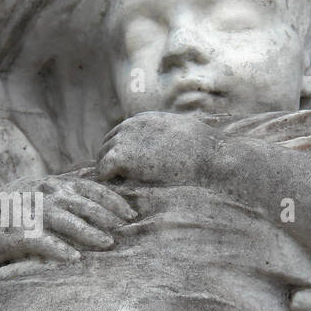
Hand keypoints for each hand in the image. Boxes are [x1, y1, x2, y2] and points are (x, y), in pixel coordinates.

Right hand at [0, 173, 135, 263]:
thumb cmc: (19, 204)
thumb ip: (69, 180)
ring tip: (107, 244)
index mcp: (56, 185)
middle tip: (124, 231)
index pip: (90, 189)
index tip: (131, 214)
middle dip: (106, 218)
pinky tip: (74, 258)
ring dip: (88, 232)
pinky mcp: (17, 234)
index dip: (113, 201)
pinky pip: (41, 241)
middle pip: (82, 205)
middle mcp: (46, 196)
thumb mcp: (43, 186)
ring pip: (64, 221)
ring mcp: (31, 213)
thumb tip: (95, 170)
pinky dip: (58, 249)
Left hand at [95, 110, 223, 184]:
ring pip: (102, 158)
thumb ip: (164, 135)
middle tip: (118, 182)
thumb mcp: (181, 131)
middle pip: (106, 145)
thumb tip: (167, 147)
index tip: (125, 168)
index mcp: (142, 119)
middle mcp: (129, 126)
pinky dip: (107, 181)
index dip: (120, 152)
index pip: (118, 134)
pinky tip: (120, 191)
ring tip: (120, 189)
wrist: (209, 157)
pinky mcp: (121, 157)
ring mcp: (123, 141)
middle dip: (111, 162)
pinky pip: (102, 171)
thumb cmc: (203, 149)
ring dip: (109, 173)